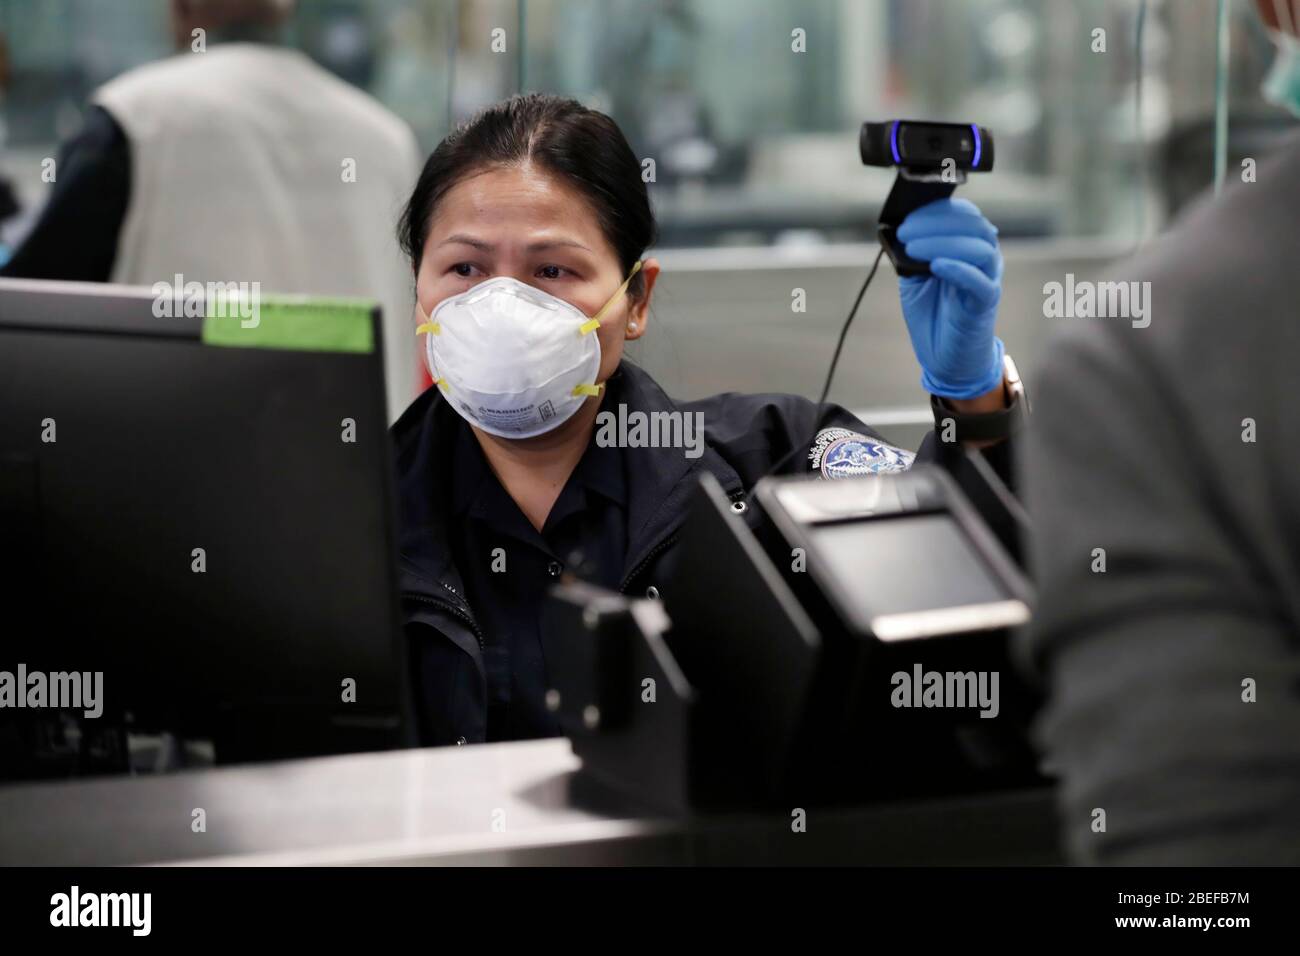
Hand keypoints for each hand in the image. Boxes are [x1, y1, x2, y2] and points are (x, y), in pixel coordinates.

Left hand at [896, 197, 1004, 399]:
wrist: (946, 358)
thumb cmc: (933, 315)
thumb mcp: (914, 279)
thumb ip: (911, 256)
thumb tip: (898, 234)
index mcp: (967, 246)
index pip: (961, 215)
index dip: (935, 212)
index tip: (907, 220)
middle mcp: (983, 257)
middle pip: (972, 226)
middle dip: (936, 224)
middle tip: (906, 233)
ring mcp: (987, 278)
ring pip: (979, 248)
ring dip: (944, 243)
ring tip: (914, 249)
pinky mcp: (986, 302)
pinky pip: (980, 281)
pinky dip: (959, 269)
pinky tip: (937, 266)